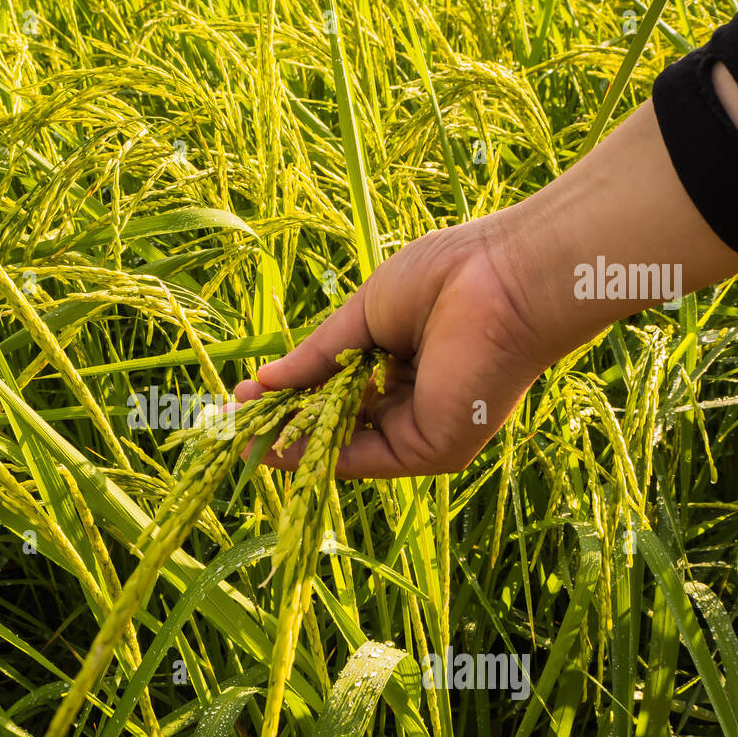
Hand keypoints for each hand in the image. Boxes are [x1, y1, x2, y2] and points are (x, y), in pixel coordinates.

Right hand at [233, 220, 551, 477]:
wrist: (504, 279)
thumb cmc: (446, 277)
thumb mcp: (363, 316)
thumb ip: (317, 355)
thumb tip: (266, 380)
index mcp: (404, 362)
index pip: (338, 390)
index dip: (292, 393)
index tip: (247, 393)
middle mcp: (413, 401)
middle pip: (337, 423)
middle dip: (283, 423)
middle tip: (234, 422)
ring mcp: (422, 428)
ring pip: (345, 445)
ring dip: (291, 444)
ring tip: (240, 437)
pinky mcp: (431, 449)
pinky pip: (364, 459)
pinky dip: (318, 456)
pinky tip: (275, 447)